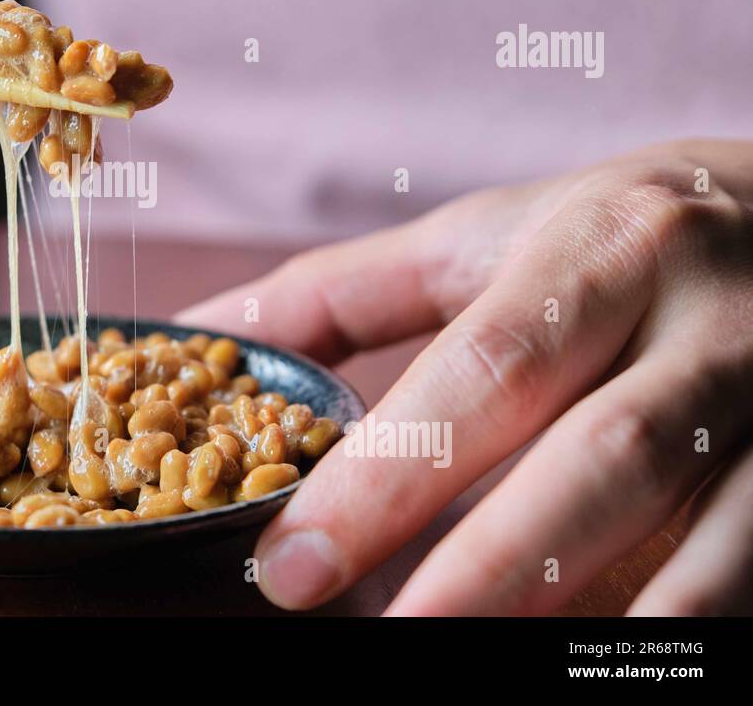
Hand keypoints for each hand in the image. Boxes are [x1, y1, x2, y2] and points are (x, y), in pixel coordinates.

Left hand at [178, 138, 752, 614]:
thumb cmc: (608, 237)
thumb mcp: (479, 239)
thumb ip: (339, 295)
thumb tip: (197, 341)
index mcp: (600, 251)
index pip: (485, 369)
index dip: (389, 477)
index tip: (288, 566)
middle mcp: (705, 324)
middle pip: (600, 459)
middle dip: (488, 565)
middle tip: (382, 638)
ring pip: (704, 534)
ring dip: (592, 620)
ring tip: (472, 663)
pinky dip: (685, 625)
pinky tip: (607, 662)